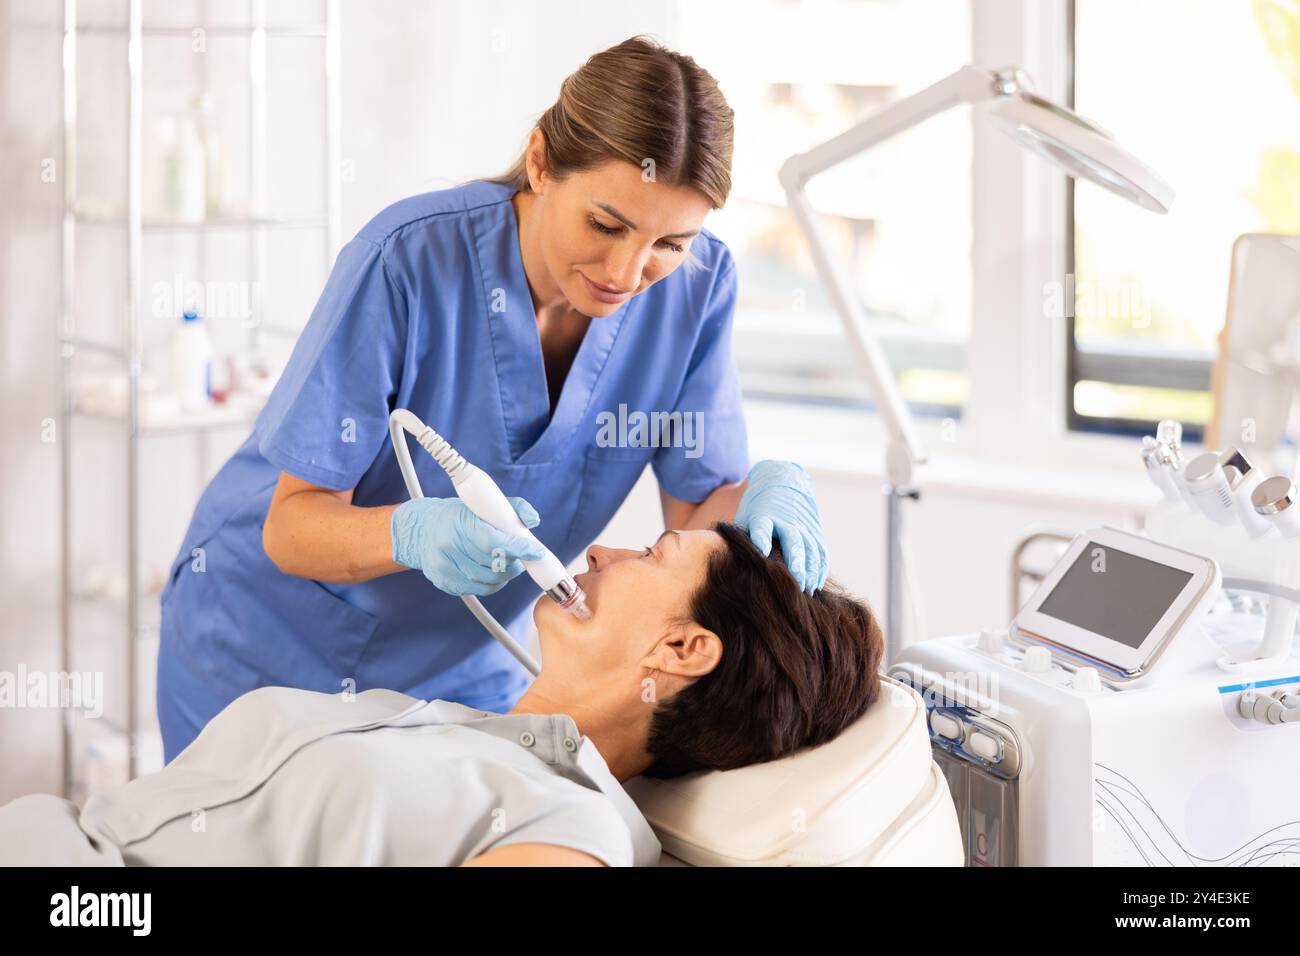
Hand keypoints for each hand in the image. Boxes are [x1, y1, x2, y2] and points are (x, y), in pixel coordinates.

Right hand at [391, 496, 544, 596]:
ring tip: (507, 562)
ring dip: (505, 573)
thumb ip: (511, 507)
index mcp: (460, 523)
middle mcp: (449, 546)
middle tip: (521, 554)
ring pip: (489, 580)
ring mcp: (445, 567)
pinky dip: (493, 583)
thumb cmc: (456, 516)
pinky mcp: (444, 582)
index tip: (536, 551)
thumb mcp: (481, 504)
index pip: (494, 541)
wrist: (420, 531)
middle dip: (515, 561)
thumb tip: (533, 520)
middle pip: (495, 564)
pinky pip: (479, 589)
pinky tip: (492, 571)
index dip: (518, 548)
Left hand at [734, 460, 827, 592]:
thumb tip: (732, 568)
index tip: (763, 553)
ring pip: (811, 550)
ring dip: (810, 571)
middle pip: (793, 542)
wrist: (783, 479)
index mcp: (763, 515)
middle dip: (795, 562)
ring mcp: (803, 526)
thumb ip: (744, 539)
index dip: (762, 539)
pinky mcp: (815, 531)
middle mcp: (786, 520)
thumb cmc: (758, 506)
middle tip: (796, 584)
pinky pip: (820, 552)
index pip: (762, 527)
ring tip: (806, 589)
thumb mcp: (747, 516)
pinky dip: (820, 569)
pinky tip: (815, 584)